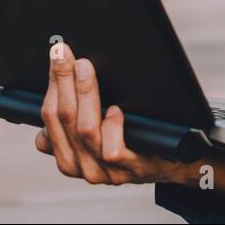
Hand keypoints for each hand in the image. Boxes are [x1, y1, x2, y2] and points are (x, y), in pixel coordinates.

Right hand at [35, 40, 196, 185]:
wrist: (174, 158)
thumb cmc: (132, 134)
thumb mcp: (99, 124)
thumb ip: (75, 112)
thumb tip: (59, 75)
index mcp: (67, 155)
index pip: (50, 117)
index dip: (52, 83)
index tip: (56, 54)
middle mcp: (81, 166)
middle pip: (65, 119)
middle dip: (63, 81)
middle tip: (65, 54)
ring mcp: (106, 170)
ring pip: (86, 130)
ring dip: (84, 94)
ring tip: (85, 68)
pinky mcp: (131, 168)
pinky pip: (112, 150)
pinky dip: (112, 126)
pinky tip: (116, 109)